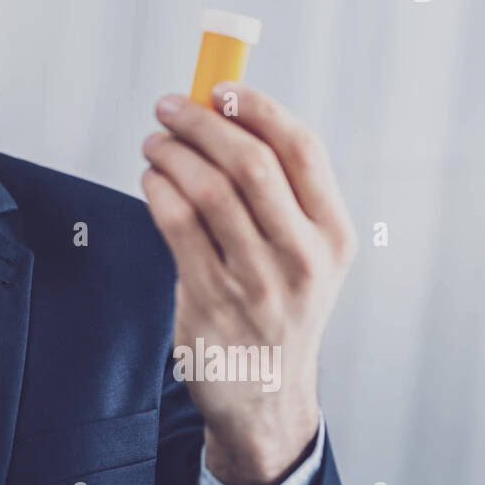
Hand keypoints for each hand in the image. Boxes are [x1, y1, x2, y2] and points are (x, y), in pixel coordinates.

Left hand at [140, 82, 356, 484]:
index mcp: (334, 235)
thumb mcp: (307, 256)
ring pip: (206, 190)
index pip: (302, 149)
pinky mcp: (209, 301)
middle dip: (201, 122)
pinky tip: (151, 179)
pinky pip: (175, 225)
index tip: (221, 87)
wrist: (266, 398)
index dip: (258, 108)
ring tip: (154, 142)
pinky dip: (157, 189)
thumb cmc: (279, 308)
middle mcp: (302, 257)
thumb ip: (281, 194)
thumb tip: (224, 114)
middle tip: (169, 107)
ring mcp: (255, 282)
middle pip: (249, 163)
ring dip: (170, 152)